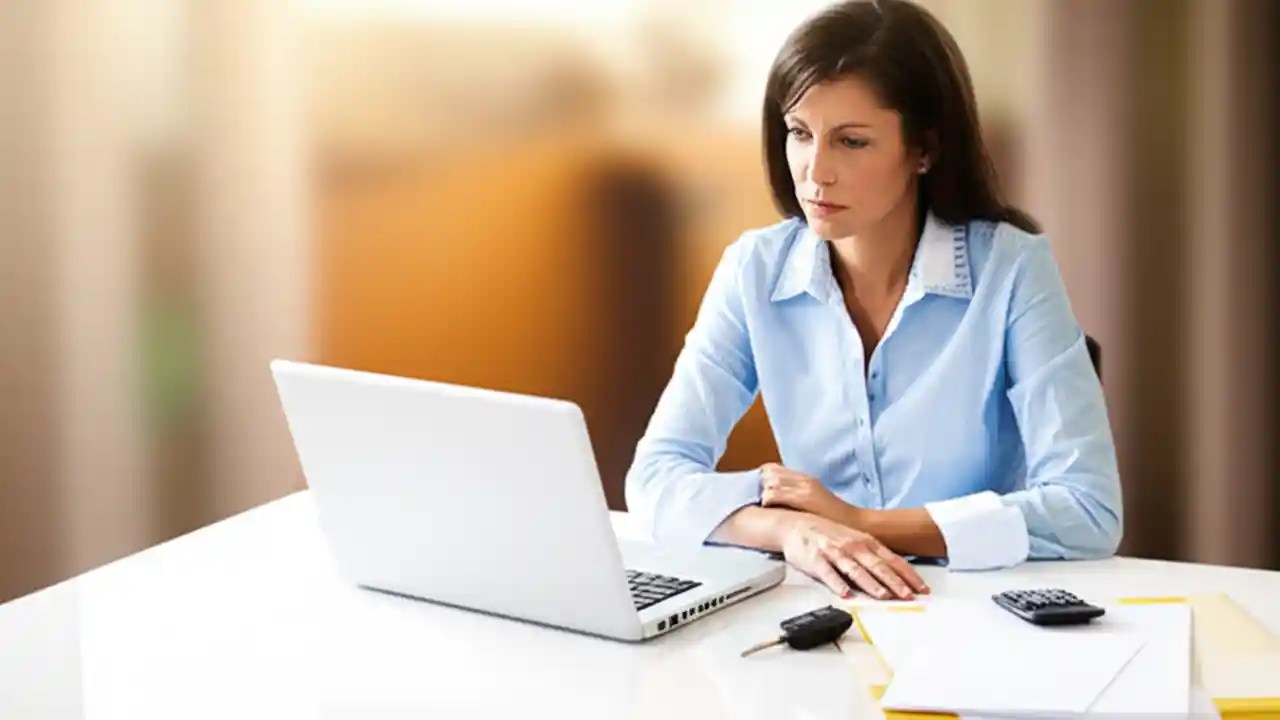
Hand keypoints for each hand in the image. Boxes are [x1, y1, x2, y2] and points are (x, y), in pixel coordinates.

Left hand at [759, 463, 847, 519]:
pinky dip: (766, 501)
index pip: (772, 468)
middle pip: (767, 472)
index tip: (758, 491)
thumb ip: (797, 495)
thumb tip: (775, 498)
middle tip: (756, 500)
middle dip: (758, 485)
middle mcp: (803, 479)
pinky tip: (768, 510)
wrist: (854, 524)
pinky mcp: (802, 498)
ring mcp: (803, 487)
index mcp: (805, 478)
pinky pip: (774, 495)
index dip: (762, 478)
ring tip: (762, 507)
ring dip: (761, 494)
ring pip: (768, 482)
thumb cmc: (833, 519)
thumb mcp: (814, 500)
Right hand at [778, 513, 928, 599]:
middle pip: (878, 566)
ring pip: (856, 570)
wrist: (796, 524)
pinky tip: (845, 594)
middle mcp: (853, 546)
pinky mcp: (815, 560)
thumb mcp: (854, 540)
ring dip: (871, 584)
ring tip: (884, 596)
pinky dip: (837, 583)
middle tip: (909, 597)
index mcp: (865, 542)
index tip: (922, 589)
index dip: (908, 575)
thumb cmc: (828, 534)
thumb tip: (896, 577)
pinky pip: (828, 573)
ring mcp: (834, 552)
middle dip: (895, 583)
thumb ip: (872, 556)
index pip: (892, 560)